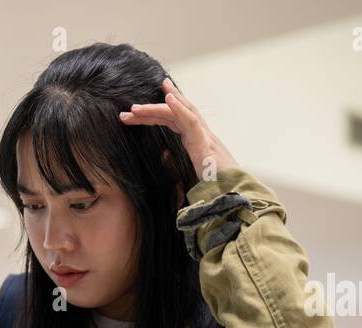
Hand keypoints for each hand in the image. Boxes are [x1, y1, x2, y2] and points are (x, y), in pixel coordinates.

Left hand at [119, 78, 235, 182]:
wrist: (233, 195)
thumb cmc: (214, 188)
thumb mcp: (188, 177)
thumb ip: (176, 166)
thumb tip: (163, 155)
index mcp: (195, 142)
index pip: (172, 122)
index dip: (156, 114)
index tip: (137, 111)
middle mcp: (200, 135)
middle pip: (173, 115)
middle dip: (151, 110)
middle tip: (129, 109)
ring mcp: (204, 136)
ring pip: (179, 113)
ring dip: (158, 107)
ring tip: (137, 106)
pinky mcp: (206, 142)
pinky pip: (192, 120)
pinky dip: (180, 107)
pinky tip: (168, 98)